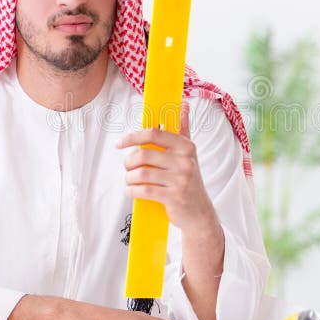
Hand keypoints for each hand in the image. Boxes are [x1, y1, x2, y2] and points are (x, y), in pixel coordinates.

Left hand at [116, 102, 218, 236]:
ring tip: (131, 181)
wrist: (200, 213)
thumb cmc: (190, 182)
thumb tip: (183, 105)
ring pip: (141, 173)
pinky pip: (144, 190)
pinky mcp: (174, 197)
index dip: (133, 136)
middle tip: (128, 167)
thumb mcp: (189, 154)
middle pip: (144, 154)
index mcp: (186, 147)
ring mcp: (181, 180)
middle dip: (129, 162)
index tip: (120, 143)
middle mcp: (185, 161)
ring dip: (129, 178)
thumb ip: (183, 129)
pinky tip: (132, 191)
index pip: (154, 134)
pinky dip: (132, 191)